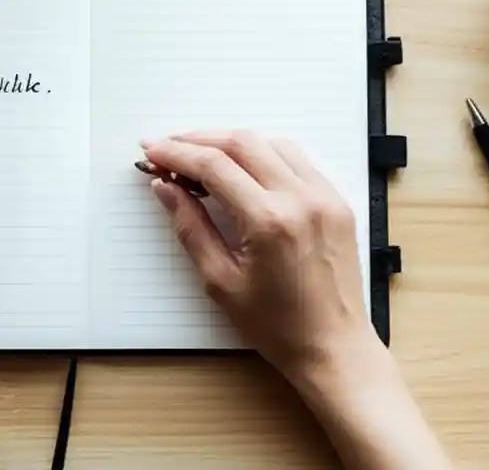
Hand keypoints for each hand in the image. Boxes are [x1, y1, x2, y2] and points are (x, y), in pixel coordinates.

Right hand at [142, 130, 373, 383]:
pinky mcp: (336, 201)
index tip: (152, 151)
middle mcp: (301, 199)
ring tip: (200, 154)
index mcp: (270, 221)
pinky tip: (241, 165)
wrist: (334, 347)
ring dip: (231, 141)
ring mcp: (324, 196)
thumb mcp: (220, 281)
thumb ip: (190, 226)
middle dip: (198, 140)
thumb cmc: (277, 326)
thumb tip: (164, 186)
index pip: (214, 166)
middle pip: (241, 143)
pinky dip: (263, 152)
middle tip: (168, 148)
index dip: (177, 153)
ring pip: (271, 143)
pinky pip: (296, 159)